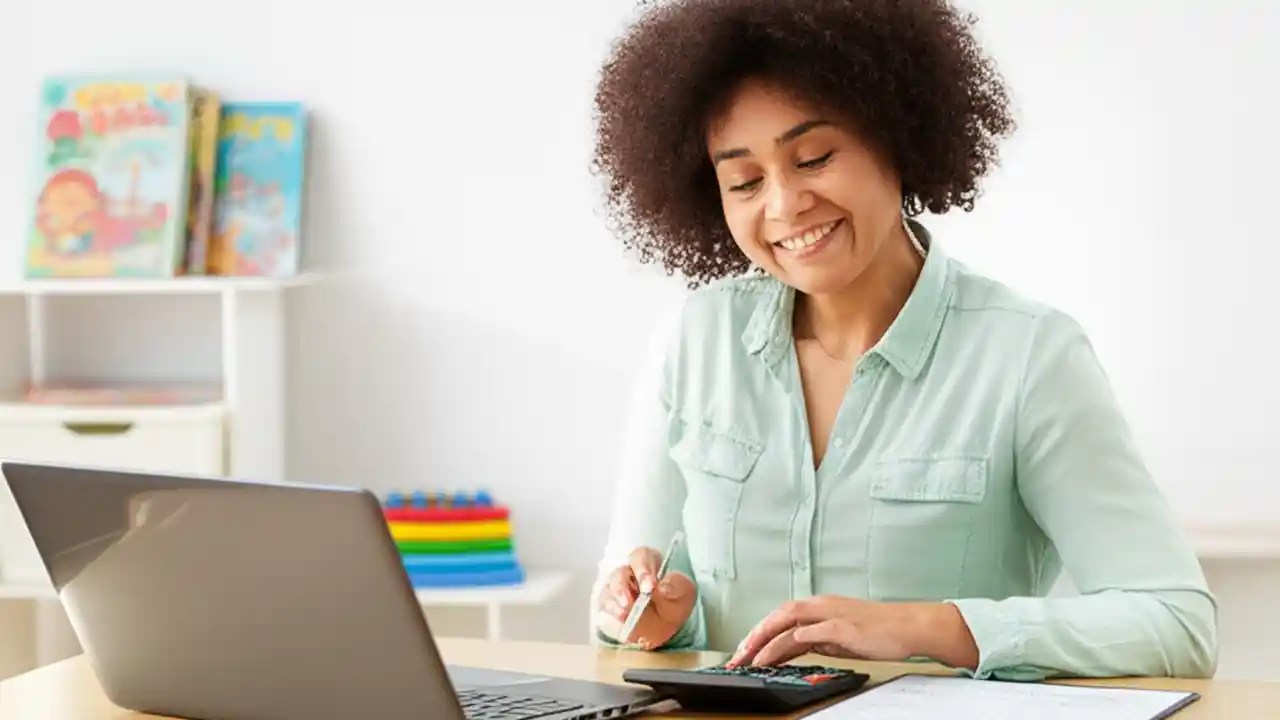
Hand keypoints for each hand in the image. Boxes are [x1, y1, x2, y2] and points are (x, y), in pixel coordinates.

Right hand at [594, 547, 695, 649]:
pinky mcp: (610, 604)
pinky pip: (605, 602)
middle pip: (621, 571)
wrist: (665, 626)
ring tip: (626, 610)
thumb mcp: (685, 592)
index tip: (651, 585)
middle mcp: (630, 572)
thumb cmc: (674, 602)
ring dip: (617, 597)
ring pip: (610, 586)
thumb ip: (676, 586)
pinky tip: (621, 615)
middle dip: (625, 584)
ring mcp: (618, 588)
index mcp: (650, 563)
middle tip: (633, 600)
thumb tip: (663, 587)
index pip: (642, 557)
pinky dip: (612, 608)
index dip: (644, 569)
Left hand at [727, 595, 977, 668]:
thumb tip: (793, 649)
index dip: (759, 633)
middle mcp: (822, 606)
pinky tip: (776, 653)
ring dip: (764, 639)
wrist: (911, 626)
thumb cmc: (880, 632)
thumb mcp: (841, 636)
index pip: (781, 618)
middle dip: (754, 636)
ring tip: (748, 659)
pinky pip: (808, 632)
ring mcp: (831, 614)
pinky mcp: (843, 626)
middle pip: (778, 616)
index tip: (743, 652)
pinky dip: (788, 641)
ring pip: (787, 620)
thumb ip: (817, 639)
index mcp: (820, 607)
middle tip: (736, 657)